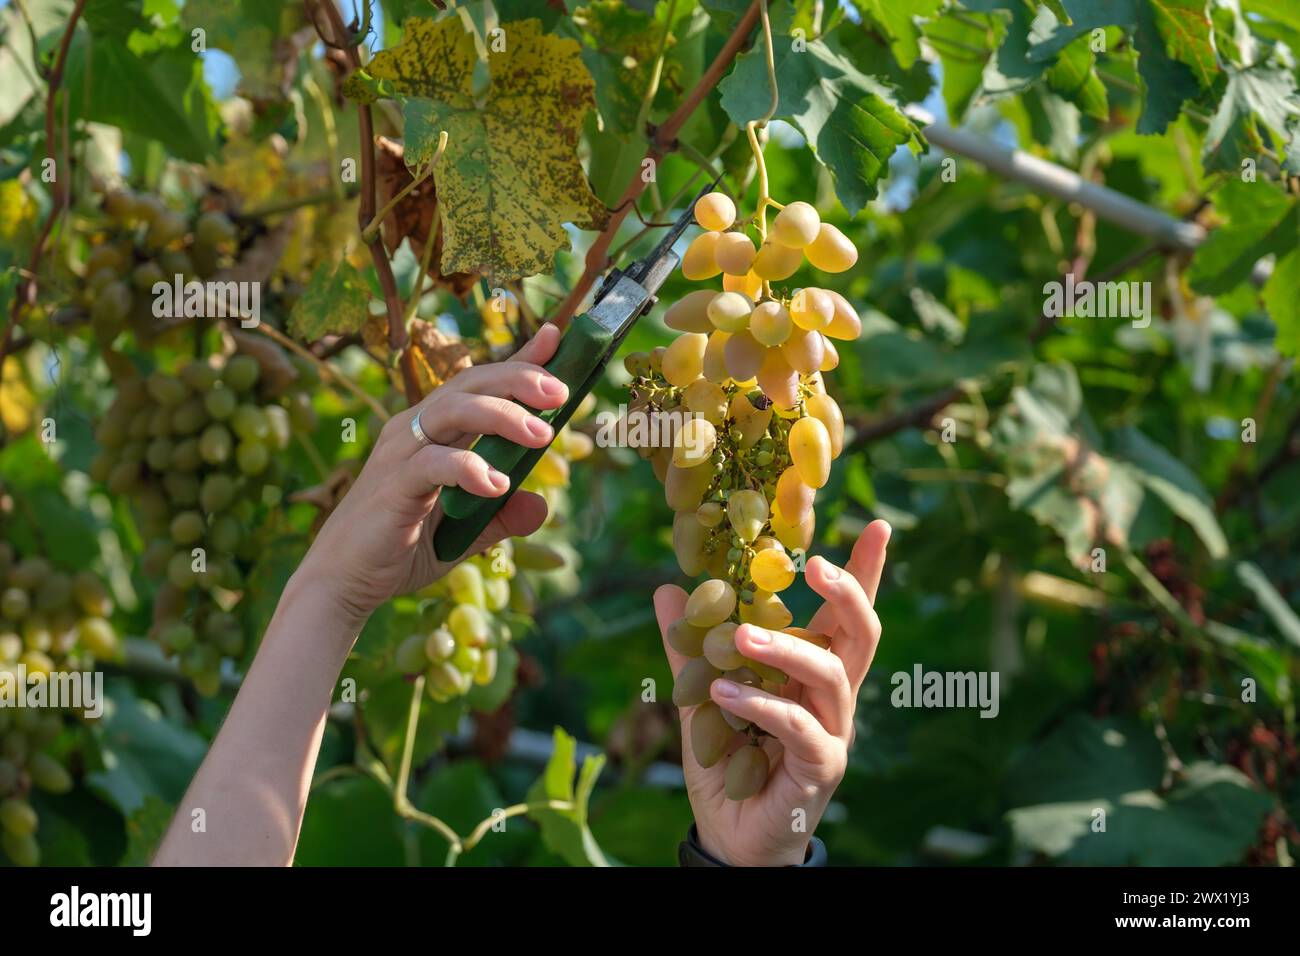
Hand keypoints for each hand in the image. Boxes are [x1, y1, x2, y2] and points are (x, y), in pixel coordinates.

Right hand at [298, 324, 568, 622]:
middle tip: (561, 392)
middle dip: (518, 379)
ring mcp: (401, 453)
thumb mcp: (464, 532)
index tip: (557, 337)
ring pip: (453, 410)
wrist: (344, 582)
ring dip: (502, 416)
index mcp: (433, 432)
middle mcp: (415, 430)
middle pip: (470, 384)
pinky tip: (497, 485)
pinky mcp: (393, 484)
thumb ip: (500, 516)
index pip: (480, 385)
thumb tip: (541, 506)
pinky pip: (434, 463)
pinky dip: (469, 468)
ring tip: (542, 434)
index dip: (518, 359)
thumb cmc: (400, 549)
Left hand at [653, 520, 890, 865]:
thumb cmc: (727, 767)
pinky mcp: (819, 767)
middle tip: (815, 563)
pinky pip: (798, 726)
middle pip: (861, 635)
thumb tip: (667, 590)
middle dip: (848, 593)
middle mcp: (834, 698)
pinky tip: (723, 693)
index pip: (846, 616)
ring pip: (829, 675)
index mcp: (814, 674)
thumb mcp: (701, 699)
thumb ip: (692, 649)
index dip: (865, 572)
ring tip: (738, 636)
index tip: (877, 524)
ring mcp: (833, 733)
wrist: (729, 838)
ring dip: (785, 648)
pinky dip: (760, 704)